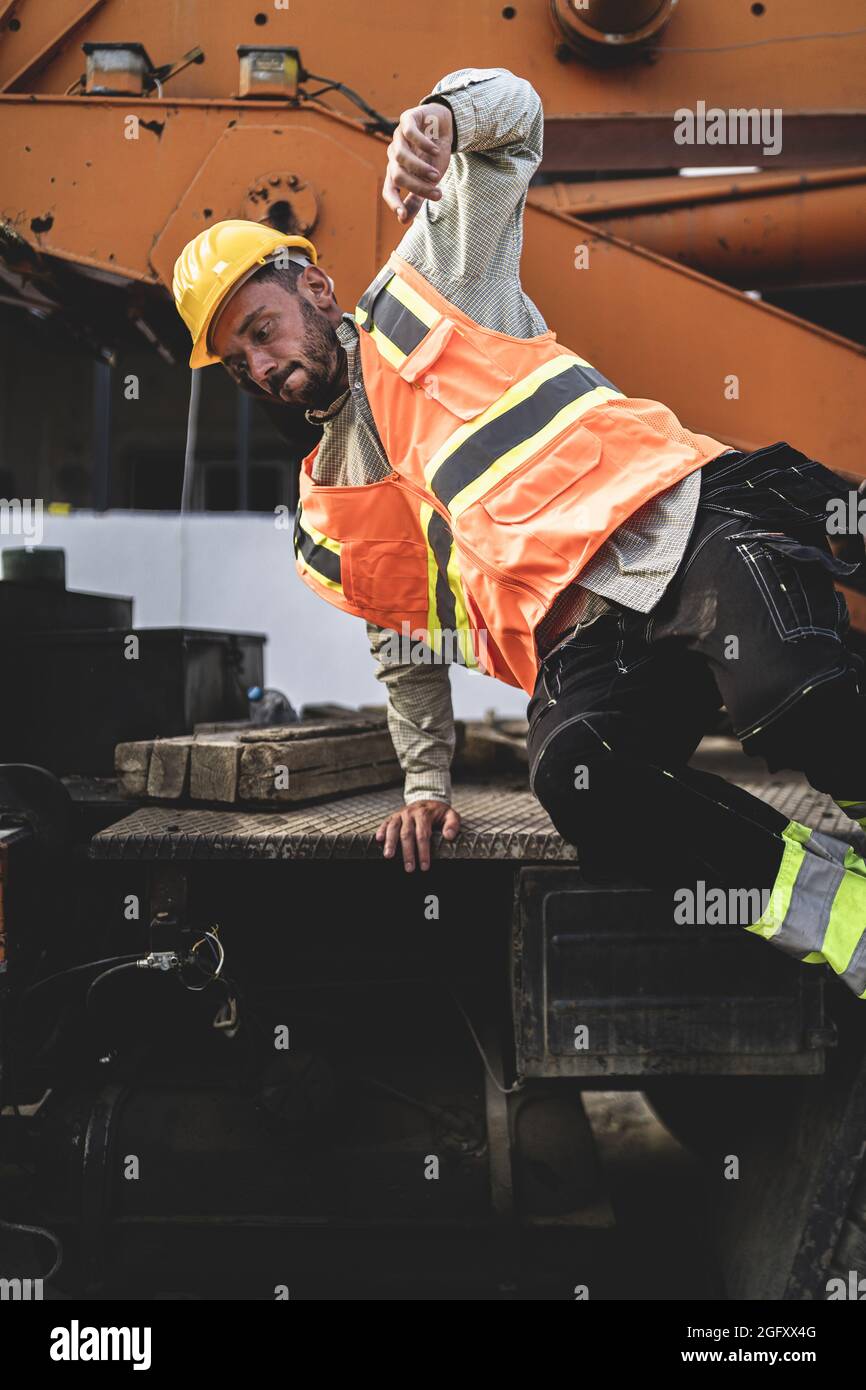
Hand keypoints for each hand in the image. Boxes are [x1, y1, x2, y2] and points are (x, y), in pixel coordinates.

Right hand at [376, 799, 459, 870]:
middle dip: (407, 853)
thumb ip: (453, 824)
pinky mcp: (393, 816)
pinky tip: (378, 840)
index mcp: (424, 814)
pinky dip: (381, 830)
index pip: (423, 835)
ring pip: (393, 828)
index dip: (423, 851)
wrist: (427, 799)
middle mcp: (410, 813)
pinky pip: (385, 823)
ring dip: (390, 843)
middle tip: (409, 868)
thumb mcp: (451, 814)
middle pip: (407, 834)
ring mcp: (400, 814)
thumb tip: (449, 836)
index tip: (424, 866)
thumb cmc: (439, 812)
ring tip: (388, 856)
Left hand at [382, 101, 453, 225]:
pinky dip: (422, 143)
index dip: (393, 203)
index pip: (389, 190)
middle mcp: (394, 154)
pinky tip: (434, 150)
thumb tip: (403, 222)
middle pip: (398, 175)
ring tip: (437, 175)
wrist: (442, 123)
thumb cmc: (433, 155)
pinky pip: (409, 132)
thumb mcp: (427, 180)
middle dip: (417, 187)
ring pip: (401, 156)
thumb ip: (416, 199)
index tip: (402, 216)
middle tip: (438, 193)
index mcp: (396, 170)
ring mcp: (399, 136)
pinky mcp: (408, 119)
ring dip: (420, 168)